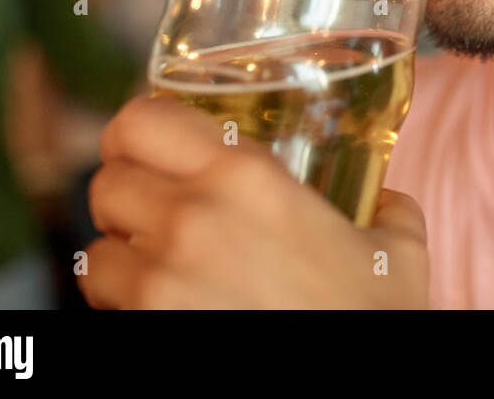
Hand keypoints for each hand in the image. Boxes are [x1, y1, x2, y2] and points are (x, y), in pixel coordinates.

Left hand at [78, 96, 428, 308]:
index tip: (148, 145)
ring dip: (121, 256)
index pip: (141, 120)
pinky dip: (124, 304)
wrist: (356, 387)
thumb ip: (386, 208)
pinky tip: (165, 306)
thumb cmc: (372, 320)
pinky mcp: (145, 330)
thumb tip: (384, 200)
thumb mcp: (398, 250)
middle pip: (106, 182)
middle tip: (157, 209)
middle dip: (127, 195)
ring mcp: (160, 282)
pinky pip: (105, 306)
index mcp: (247, 177)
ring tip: (159, 268)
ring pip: (95, 251)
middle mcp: (192, 218)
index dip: (136, 132)